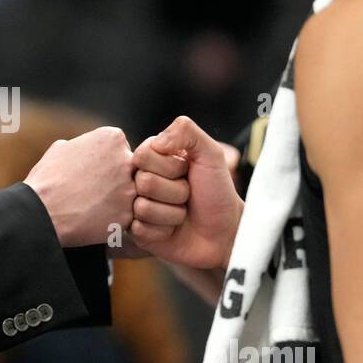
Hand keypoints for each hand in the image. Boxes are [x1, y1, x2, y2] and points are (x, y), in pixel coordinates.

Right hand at [24, 126, 134, 247]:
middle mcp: (127, 160)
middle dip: (116, 180)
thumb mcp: (61, 148)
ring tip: (92, 207)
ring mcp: (130, 189)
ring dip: (116, 200)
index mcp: (112, 138)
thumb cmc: (47, 179)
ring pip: (131, 194)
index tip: (93, 172)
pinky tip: (94, 220)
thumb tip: (89, 147)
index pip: (121, 148)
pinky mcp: (128, 215)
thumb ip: (84, 144)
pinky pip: (126, 217)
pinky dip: (113, 219)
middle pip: (131, 170)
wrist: (41, 212)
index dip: (107, 162)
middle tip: (95, 191)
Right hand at [129, 116, 242, 270]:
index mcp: (153, 158)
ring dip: (172, 213)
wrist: (226, 232)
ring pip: (142, 207)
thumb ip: (185, 131)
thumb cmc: (217, 192)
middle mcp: (140, 180)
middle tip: (188, 194)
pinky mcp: (137, 232)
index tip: (186, 171)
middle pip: (143, 182)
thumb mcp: (210, 153)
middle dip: (175, 191)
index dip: (169, 166)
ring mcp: (137, 206)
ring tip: (183, 213)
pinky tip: (173, 230)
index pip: (143, 155)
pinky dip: (163, 231)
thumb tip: (156, 141)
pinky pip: (140, 229)